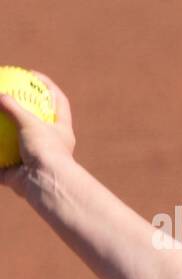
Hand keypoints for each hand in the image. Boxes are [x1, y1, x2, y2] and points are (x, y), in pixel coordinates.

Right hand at [0, 70, 76, 199]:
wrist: (45, 184)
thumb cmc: (46, 151)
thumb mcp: (31, 123)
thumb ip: (14, 108)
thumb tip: (0, 94)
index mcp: (60, 130)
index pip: (59, 102)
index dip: (47, 86)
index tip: (31, 74)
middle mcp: (48, 144)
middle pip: (37, 121)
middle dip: (22, 109)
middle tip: (4, 92)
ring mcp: (32, 158)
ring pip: (15, 142)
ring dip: (3, 131)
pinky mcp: (16, 173)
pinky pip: (0, 161)